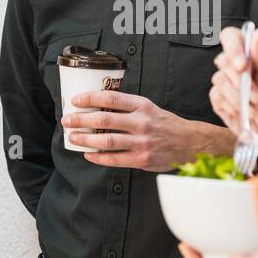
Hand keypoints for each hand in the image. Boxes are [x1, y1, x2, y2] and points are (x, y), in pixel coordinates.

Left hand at [63, 90, 230, 171]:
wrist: (190, 142)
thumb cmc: (165, 124)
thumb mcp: (149, 108)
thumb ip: (128, 107)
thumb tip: (98, 106)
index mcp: (142, 105)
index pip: (111, 98)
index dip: (90, 98)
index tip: (76, 100)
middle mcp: (141, 122)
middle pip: (104, 119)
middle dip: (81, 120)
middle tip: (67, 120)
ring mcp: (142, 142)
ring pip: (107, 141)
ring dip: (86, 140)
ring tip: (72, 138)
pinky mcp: (142, 159)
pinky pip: (115, 159)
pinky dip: (98, 157)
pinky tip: (88, 154)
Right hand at [208, 25, 257, 166]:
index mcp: (247, 55)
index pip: (230, 37)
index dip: (233, 48)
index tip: (243, 65)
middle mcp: (232, 66)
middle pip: (222, 60)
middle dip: (240, 81)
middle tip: (257, 96)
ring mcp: (223, 82)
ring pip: (220, 81)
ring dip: (239, 97)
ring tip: (255, 108)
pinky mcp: (217, 99)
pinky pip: (216, 96)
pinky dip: (232, 106)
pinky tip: (244, 113)